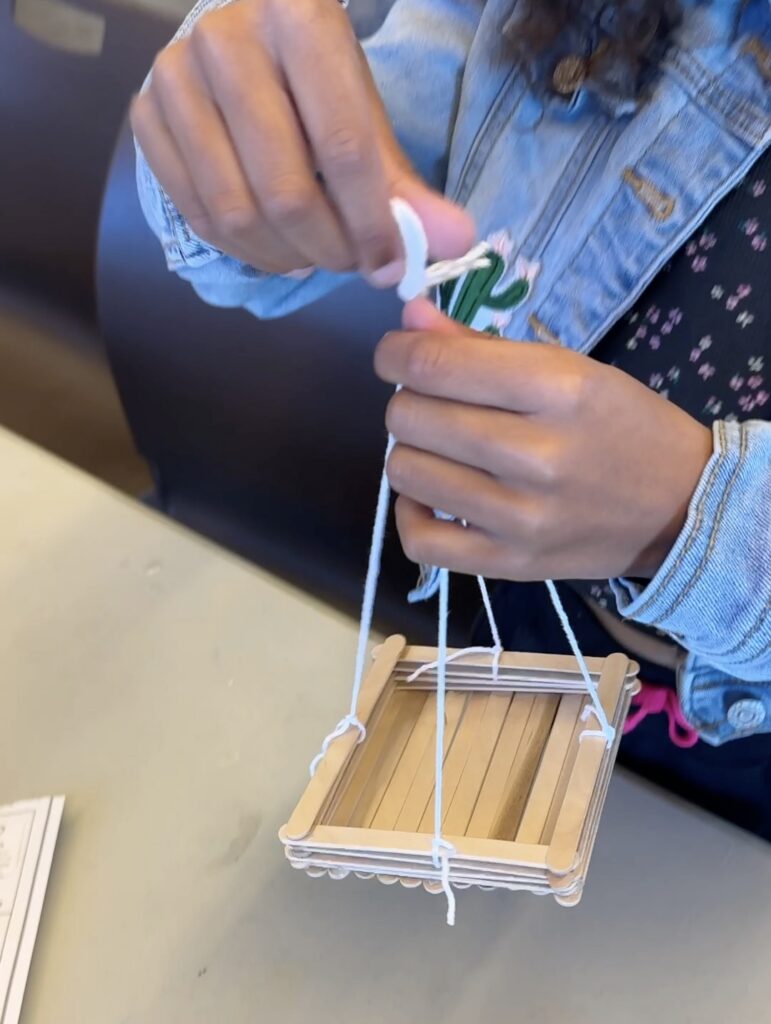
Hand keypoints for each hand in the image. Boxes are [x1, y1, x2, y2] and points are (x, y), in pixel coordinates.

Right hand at [130, 0, 472, 281]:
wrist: (243, 39)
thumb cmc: (314, 80)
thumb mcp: (365, 115)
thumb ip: (406, 186)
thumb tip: (456, 244)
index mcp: (298, 18)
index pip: (342, 146)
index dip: (371, 222)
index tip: (389, 267)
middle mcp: (226, 40)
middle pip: (284, 190)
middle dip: (328, 248)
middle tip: (349, 264)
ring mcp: (175, 76)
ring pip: (235, 212)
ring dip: (285, 257)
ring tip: (314, 258)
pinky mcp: (146, 114)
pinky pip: (197, 214)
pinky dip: (244, 250)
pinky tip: (276, 249)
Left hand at [375, 301, 712, 581]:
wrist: (678, 507)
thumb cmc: (622, 425)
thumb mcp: (568, 369)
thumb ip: (481, 346)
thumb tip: (407, 320)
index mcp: (557, 390)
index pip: (435, 365)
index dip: (395, 355)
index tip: (394, 356)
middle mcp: (536, 455)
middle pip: (410, 418)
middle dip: (407, 401)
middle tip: (432, 405)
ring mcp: (520, 518)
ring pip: (405, 473)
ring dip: (409, 452)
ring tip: (439, 449)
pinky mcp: (510, 564)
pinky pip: (419, 540)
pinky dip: (411, 512)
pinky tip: (431, 495)